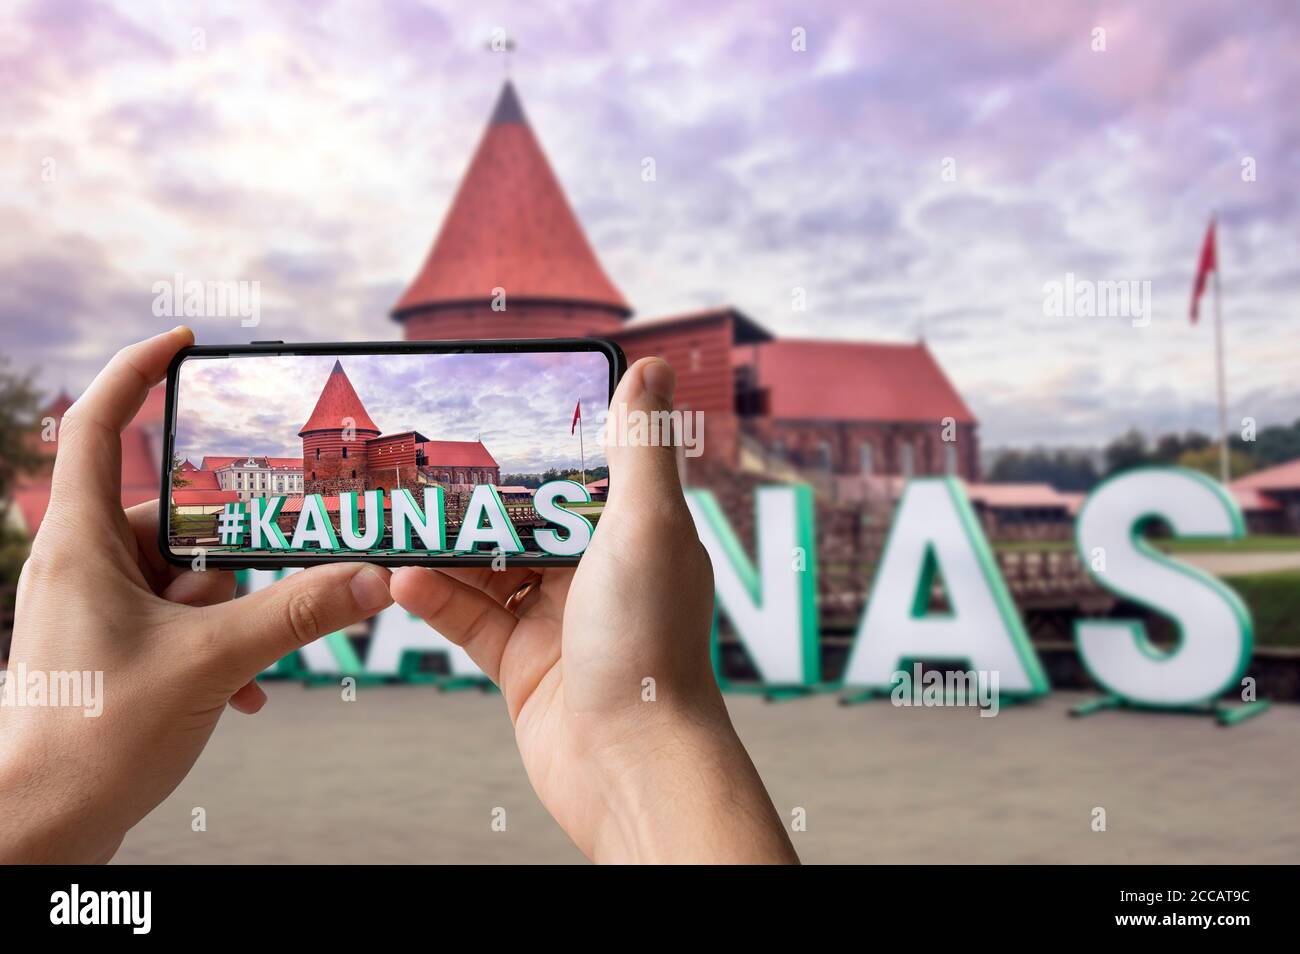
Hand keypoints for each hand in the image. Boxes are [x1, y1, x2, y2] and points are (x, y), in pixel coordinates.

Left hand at [0, 327, 393, 862]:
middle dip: (231, 562)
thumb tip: (371, 576)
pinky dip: (217, 645)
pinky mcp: (113, 643)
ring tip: (242, 668)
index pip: (97, 425)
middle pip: (176, 517)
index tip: (187, 343)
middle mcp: (84, 564)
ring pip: (187, 576)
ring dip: (231, 616)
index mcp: (81, 544)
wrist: (41, 828)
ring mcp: (97, 606)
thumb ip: (297, 613)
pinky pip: (180, 618)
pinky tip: (242, 691)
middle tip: (263, 593)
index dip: (137, 371)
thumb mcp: (210, 663)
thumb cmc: (91, 742)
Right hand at [390, 357, 797, 862]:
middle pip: (527, 519)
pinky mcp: (520, 663)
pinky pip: (469, 618)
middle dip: (479, 494)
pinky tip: (402, 579)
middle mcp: (599, 575)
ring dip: (446, 546)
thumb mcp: (645, 525)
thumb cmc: (650, 641)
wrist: (628, 762)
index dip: (543, 442)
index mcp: (637, 536)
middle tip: (422, 461)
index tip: (495, 409)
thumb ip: (639, 447)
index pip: (583, 473)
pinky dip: (436, 598)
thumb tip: (654, 367)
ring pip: (489, 566)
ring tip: (400, 517)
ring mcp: (557, 620)